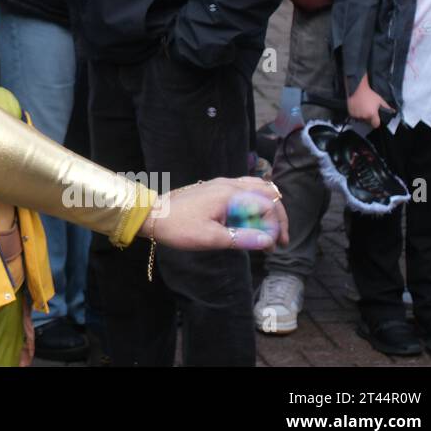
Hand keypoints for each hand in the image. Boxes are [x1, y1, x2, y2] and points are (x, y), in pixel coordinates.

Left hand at [142, 176, 288, 251]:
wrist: (153, 216)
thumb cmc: (179, 227)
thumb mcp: (211, 238)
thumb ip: (241, 239)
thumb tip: (268, 242)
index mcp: (230, 194)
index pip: (268, 205)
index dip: (276, 226)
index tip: (273, 247)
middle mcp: (229, 184)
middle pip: (267, 193)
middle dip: (277, 216)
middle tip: (277, 241)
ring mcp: (222, 184)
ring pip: (257, 189)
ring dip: (268, 208)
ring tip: (267, 231)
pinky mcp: (215, 188)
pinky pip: (245, 190)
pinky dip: (255, 203)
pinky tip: (252, 220)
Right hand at [347, 74, 392, 129]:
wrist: (357, 89)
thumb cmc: (370, 94)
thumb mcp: (380, 100)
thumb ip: (386, 107)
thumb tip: (393, 111)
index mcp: (372, 114)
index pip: (375, 124)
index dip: (376, 123)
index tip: (376, 120)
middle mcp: (364, 116)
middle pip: (368, 122)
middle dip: (369, 118)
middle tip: (369, 111)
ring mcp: (356, 115)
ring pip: (361, 119)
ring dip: (362, 116)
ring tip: (363, 109)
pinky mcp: (350, 113)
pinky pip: (354, 116)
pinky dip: (356, 114)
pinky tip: (357, 108)